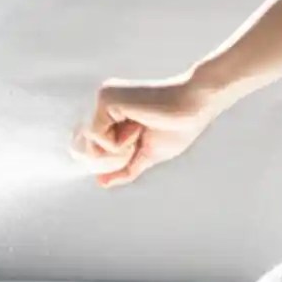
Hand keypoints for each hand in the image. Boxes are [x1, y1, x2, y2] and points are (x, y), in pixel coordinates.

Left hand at [71, 73, 223, 187]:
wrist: (195, 107)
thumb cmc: (178, 126)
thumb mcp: (147, 154)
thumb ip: (124, 168)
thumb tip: (101, 182)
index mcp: (111, 113)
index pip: (90, 148)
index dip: (111, 160)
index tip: (136, 146)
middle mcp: (103, 103)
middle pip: (86, 149)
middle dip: (115, 157)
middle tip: (139, 138)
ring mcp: (102, 98)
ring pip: (90, 144)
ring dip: (120, 148)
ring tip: (140, 130)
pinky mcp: (105, 98)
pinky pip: (96, 136)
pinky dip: (119, 142)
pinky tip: (138, 126)